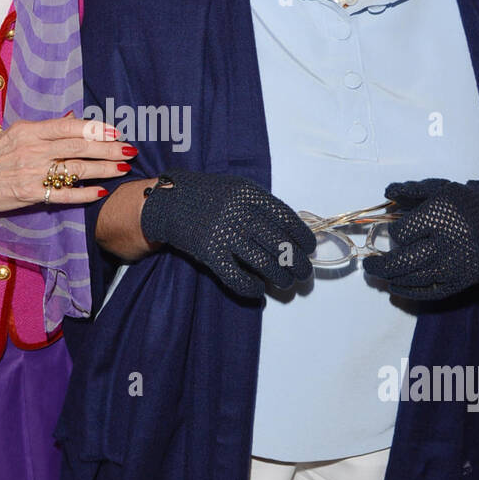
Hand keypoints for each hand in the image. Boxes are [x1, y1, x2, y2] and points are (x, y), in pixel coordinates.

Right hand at [0, 116, 132, 214]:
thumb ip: (46, 128)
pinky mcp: (30, 194)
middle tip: (129, 150)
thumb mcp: (15, 133)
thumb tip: (74, 117)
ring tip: (122, 169)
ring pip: (76, 169)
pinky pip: (64, 194)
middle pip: (78, 146)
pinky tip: (101, 191)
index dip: (95, 129)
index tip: (115, 131)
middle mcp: (33, 149)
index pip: (69, 126)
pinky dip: (84, 193)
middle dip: (107, 148)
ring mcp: (32, 172)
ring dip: (103, 169)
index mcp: (29, 130)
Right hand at [140, 167, 316, 298]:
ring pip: (264, 263)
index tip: (309, 248)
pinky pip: (237, 277)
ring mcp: (224, 234)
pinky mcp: (210, 253)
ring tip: (285, 281)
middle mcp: (240, 214)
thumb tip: (292, 233)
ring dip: (280, 277)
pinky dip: (251, 287)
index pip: (287, 219)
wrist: (169, 201)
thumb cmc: (210, 196)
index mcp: (250, 195)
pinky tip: (257, 289)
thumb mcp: (238, 190)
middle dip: (297, 263)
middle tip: (303, 272)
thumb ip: (263, 206)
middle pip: (280, 244)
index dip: (303, 237)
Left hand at [362, 178, 478, 299]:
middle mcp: (449, 241)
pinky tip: (396, 286)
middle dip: (380, 266)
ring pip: (414, 278)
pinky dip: (410, 292)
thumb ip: (411, 190)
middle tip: (369, 266)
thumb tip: (387, 192)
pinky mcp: (464, 280)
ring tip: (381, 275)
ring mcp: (457, 264)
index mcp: (441, 215)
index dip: (395, 233)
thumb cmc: (464, 202)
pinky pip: (431, 291)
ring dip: (392, 278)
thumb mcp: (438, 188)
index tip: (398, 232)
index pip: (402, 233)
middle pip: (404, 261)